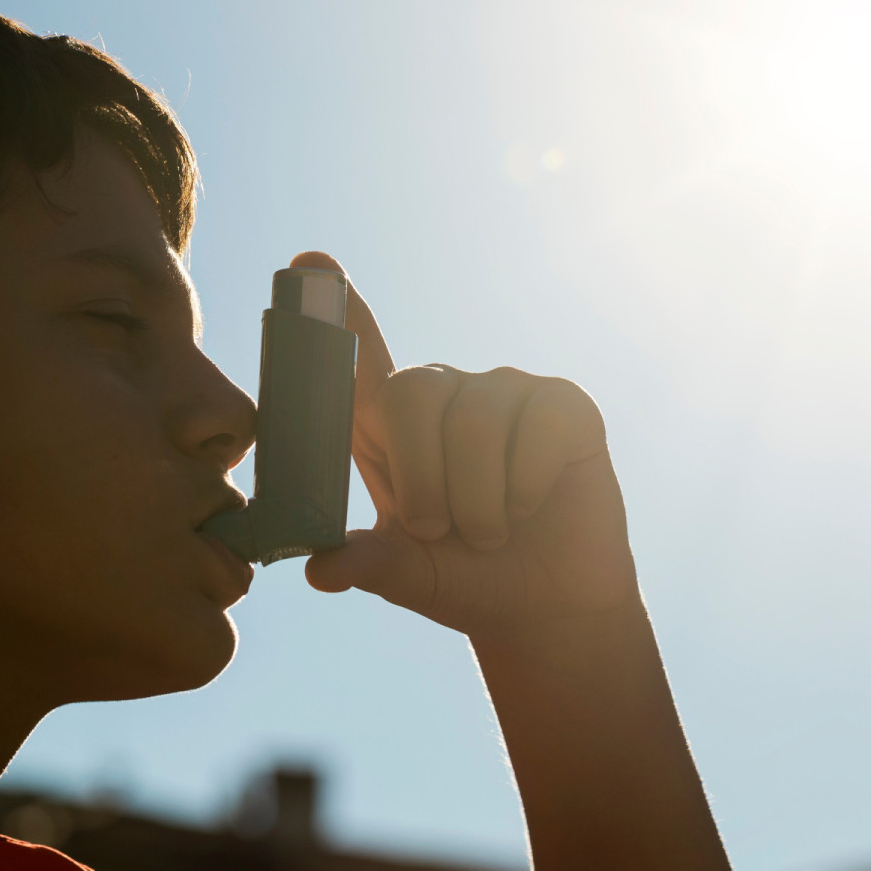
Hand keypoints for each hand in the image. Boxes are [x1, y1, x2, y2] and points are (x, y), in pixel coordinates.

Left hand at [293, 252, 639, 641]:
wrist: (545, 609)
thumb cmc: (466, 580)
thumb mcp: (409, 575)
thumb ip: (368, 562)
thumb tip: (319, 570)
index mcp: (389, 426)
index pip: (356, 357)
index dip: (333, 310)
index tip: (308, 262)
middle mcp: (443, 396)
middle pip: (412, 391)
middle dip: (421, 477)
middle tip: (436, 529)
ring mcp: (503, 393)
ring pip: (473, 423)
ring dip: (477, 500)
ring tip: (489, 533)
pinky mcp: (562, 404)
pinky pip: (534, 429)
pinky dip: (526, 487)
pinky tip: (533, 505)